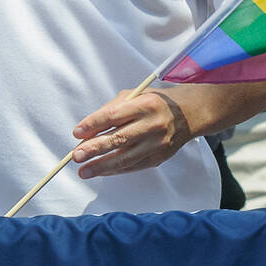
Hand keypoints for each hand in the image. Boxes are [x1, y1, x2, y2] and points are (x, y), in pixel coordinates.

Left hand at [70, 89, 193, 177]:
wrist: (189, 114)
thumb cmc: (156, 102)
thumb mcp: (136, 95)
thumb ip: (113, 109)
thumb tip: (89, 130)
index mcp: (146, 104)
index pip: (114, 115)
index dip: (93, 124)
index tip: (77, 132)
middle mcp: (153, 124)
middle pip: (119, 139)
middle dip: (94, 149)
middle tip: (76, 156)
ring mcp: (157, 144)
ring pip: (125, 158)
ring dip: (101, 166)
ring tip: (84, 171)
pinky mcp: (159, 158)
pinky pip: (133, 167)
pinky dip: (115, 170)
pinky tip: (101, 170)